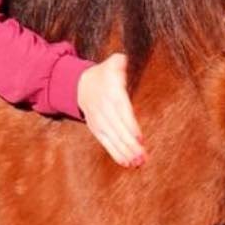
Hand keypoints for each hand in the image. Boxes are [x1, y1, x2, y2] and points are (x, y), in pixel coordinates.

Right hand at [77, 53, 146, 167]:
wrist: (80, 85)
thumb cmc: (104, 74)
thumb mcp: (112, 63)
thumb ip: (120, 62)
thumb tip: (123, 60)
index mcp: (112, 94)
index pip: (122, 111)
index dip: (130, 125)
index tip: (140, 138)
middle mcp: (104, 109)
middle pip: (118, 129)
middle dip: (130, 144)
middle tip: (143, 157)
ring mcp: (99, 121)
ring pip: (113, 139)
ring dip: (125, 152)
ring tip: (138, 163)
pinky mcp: (96, 129)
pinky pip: (106, 143)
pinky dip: (116, 154)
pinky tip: (127, 163)